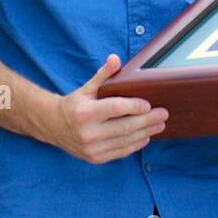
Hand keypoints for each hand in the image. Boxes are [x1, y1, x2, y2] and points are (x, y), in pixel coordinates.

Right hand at [51, 54, 167, 163]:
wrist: (53, 126)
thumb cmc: (75, 104)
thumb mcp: (87, 88)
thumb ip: (103, 75)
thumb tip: (115, 58)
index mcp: (84, 113)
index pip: (116, 108)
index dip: (134, 106)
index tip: (149, 104)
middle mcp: (88, 133)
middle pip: (125, 127)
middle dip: (147, 120)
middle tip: (163, 114)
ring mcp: (92, 148)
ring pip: (125, 141)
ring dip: (145, 133)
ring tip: (159, 125)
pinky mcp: (95, 158)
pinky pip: (121, 152)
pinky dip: (135, 144)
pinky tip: (146, 136)